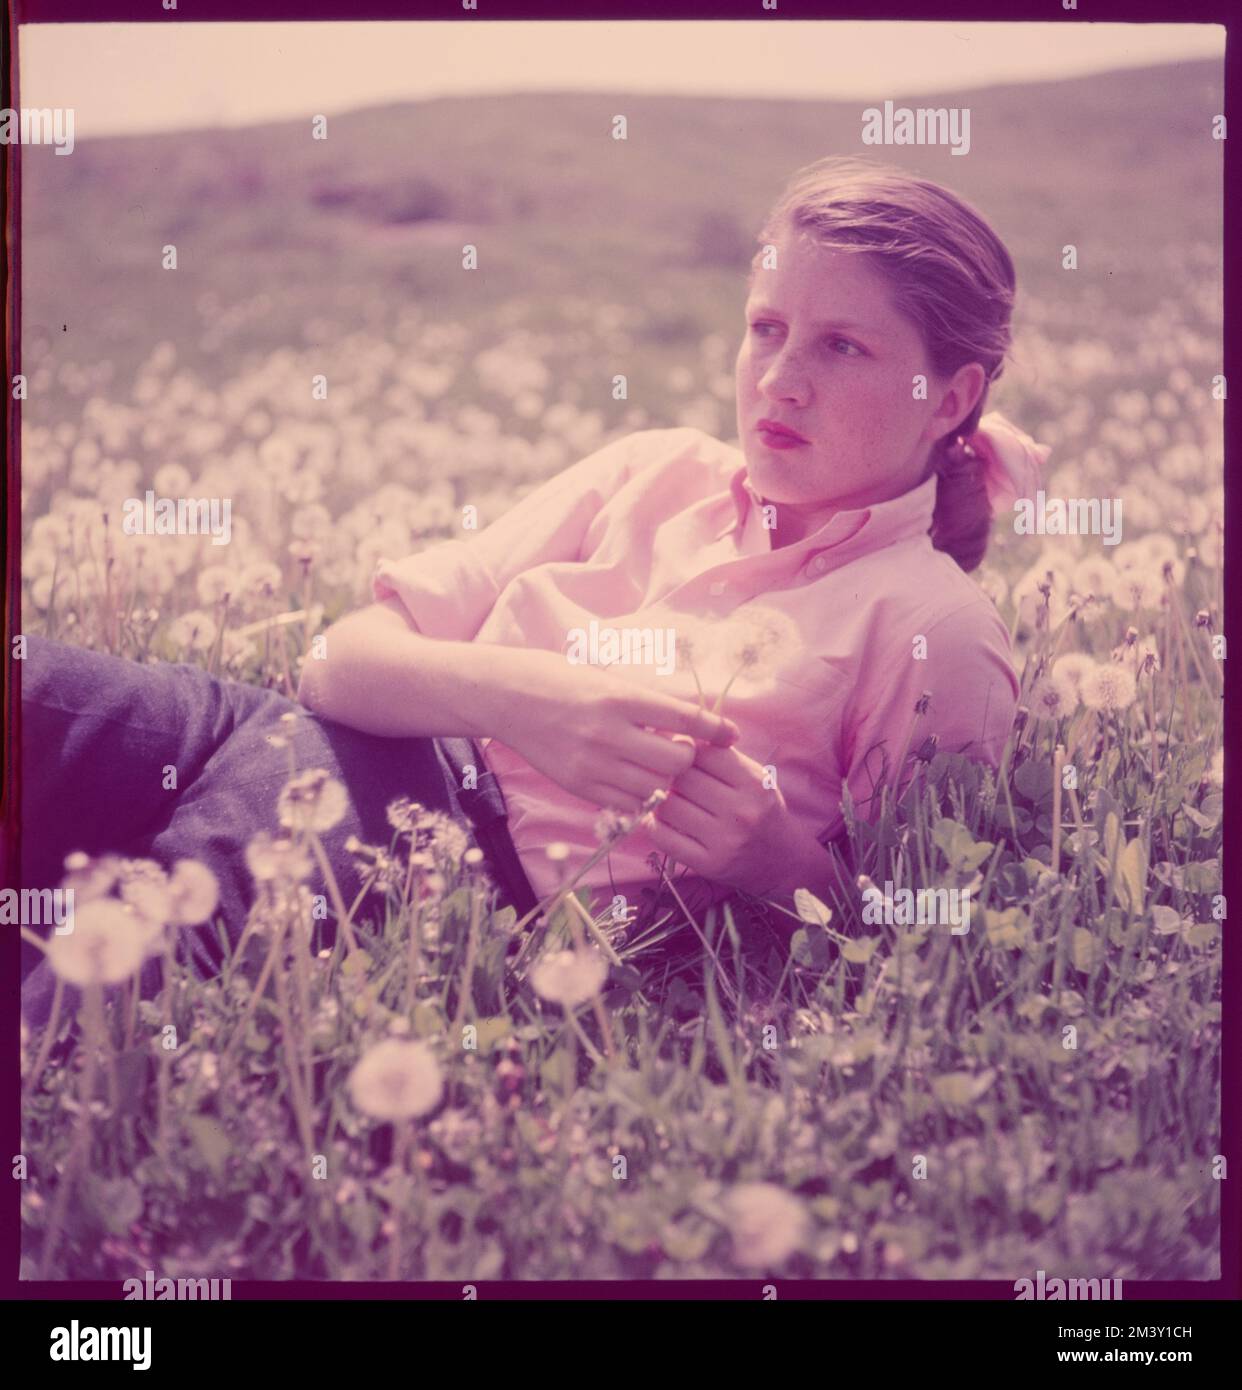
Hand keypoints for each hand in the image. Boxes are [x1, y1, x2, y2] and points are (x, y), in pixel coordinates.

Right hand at [493, 649, 740, 810]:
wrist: (508, 696)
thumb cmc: (561, 679)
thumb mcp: (607, 679)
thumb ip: (644, 704)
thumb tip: (688, 724)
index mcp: (620, 697)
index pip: (683, 716)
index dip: (714, 728)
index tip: (731, 734)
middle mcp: (609, 732)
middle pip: (676, 760)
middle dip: (685, 758)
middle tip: (677, 749)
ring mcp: (593, 763)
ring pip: (655, 786)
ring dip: (664, 779)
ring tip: (654, 765)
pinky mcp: (579, 786)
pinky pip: (628, 803)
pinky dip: (640, 795)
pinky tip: (633, 780)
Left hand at [642, 739, 805, 895]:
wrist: (781, 860)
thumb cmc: (760, 809)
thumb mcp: (753, 776)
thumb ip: (721, 755)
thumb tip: (676, 734)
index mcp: (755, 783)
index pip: (704, 752)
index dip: (686, 749)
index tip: (682, 755)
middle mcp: (743, 811)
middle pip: (683, 778)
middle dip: (671, 774)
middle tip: (669, 777)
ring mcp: (726, 840)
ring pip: (669, 806)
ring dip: (659, 799)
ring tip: (664, 798)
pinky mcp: (710, 864)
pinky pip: (664, 837)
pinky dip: (654, 826)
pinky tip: (660, 820)